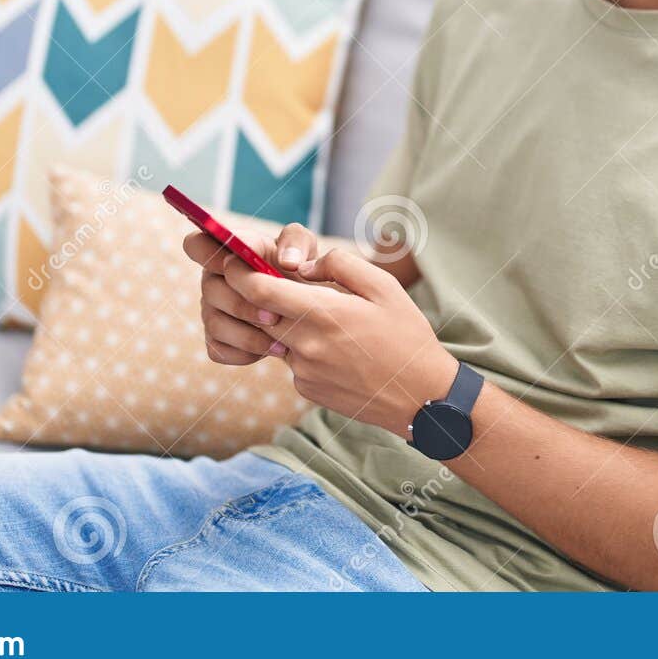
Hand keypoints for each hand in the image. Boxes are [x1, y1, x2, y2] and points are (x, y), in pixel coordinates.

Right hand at [185, 222, 322, 365]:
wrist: (306, 308)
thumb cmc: (299, 269)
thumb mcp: (303, 247)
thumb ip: (296, 242)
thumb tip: (288, 262)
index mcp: (226, 251)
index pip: (195, 243)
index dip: (207, 253)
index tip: (234, 264)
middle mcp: (212, 280)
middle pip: (209, 290)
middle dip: (243, 305)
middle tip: (275, 315)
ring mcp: (211, 310)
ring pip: (215, 324)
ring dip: (249, 334)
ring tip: (280, 339)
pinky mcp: (216, 340)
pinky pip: (221, 350)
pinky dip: (247, 352)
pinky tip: (273, 347)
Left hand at [221, 247, 459, 437]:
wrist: (420, 397)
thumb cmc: (407, 336)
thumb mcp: (384, 287)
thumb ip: (340, 265)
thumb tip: (302, 266)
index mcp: (323, 314)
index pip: (258, 291)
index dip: (239, 273)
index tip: (236, 261)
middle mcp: (305, 345)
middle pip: (259, 313)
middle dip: (259, 295)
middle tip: (280, 284)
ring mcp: (303, 371)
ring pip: (277, 336)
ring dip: (287, 323)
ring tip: (331, 322)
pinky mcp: (307, 389)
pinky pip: (293, 360)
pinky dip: (304, 348)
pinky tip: (338, 350)